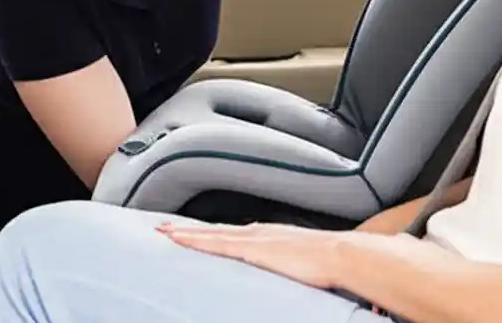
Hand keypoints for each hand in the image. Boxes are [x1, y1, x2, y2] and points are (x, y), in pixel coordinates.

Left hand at [158, 221, 351, 288]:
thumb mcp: (304, 263)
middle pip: (214, 230)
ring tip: (162, 233)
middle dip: (188, 230)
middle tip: (162, 228)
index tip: (192, 232)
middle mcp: (258, 232)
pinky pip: (214, 243)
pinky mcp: (251, 248)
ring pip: (209, 234)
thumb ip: (292, 265)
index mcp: (269, 236)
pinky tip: (179, 240)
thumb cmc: (328, 262)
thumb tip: (292, 274)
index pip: (231, 233)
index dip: (209, 233)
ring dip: (185, 233)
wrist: (339, 254)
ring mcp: (253, 239)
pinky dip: (194, 240)